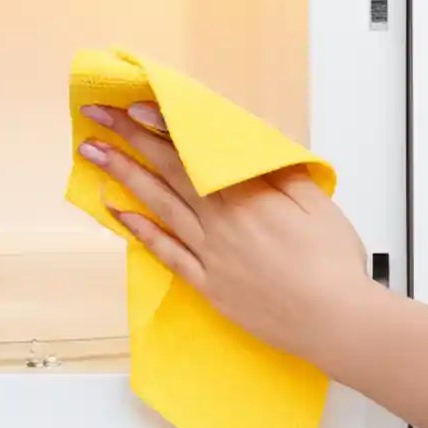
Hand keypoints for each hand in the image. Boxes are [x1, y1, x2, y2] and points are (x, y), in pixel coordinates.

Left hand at [77, 102, 375, 361]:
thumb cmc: (332, 262)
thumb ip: (279, 169)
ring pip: (158, 206)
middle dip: (129, 140)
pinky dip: (140, 232)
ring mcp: (210, 254)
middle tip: (96, 117)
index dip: (160, 126)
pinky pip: (166, 253)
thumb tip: (252, 143)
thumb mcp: (315, 201)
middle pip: (166, 171)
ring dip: (123, 176)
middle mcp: (220, 221)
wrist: (334, 321)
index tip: (131, 106)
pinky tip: (118, 212)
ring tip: (93, 154)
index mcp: (246, 195)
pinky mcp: (208, 284)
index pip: (193, 150)